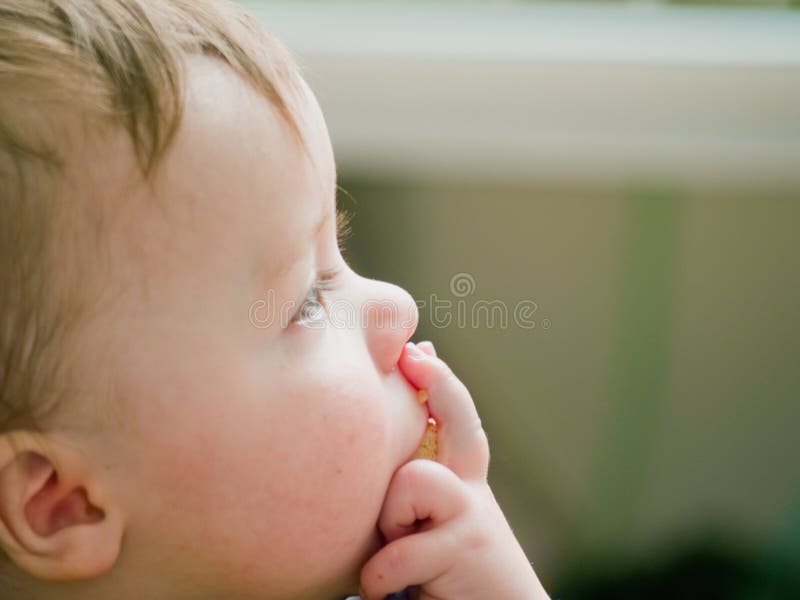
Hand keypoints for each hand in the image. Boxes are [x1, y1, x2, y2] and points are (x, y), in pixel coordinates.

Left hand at [359, 342, 549, 599]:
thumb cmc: (448, 573)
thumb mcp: (430, 525)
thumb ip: (415, 485)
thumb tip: (393, 447)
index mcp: (462, 480)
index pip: (456, 417)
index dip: (439, 379)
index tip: (417, 349)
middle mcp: (472, 488)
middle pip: (462, 420)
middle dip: (441, 382)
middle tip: (415, 356)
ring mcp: (473, 515)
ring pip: (414, 480)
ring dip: (392, 520)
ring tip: (393, 549)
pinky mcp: (465, 548)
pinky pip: (401, 548)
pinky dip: (381, 573)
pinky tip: (384, 587)